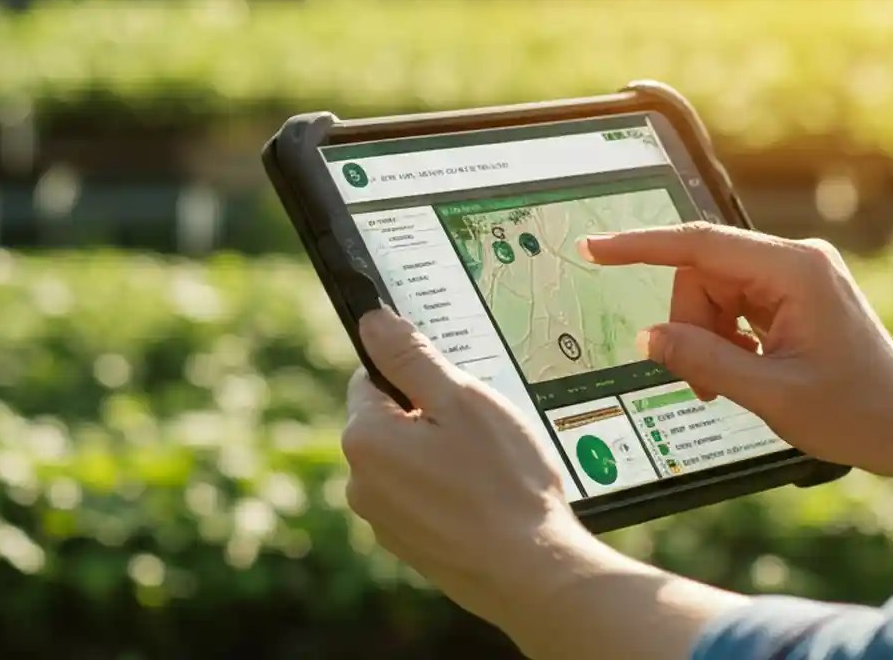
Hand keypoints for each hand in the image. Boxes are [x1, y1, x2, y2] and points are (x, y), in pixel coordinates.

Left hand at [342, 306, 593, 636]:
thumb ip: (411, 357)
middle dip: (431, 417)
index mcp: (364, 438)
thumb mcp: (462, 399)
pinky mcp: (411, 548)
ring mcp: (385, 521)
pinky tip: (489, 498)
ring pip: (410, 463)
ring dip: (443, 456)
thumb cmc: (502, 480)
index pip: (372, 379)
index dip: (416, 376)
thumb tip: (373, 320)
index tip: (456, 387)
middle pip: (391, 423)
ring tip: (492, 467)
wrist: (530, 570)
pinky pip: (426, 500)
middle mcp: (361, 483)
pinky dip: (452, 493)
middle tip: (484, 428)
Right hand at [580, 223, 892, 489]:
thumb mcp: (770, 394)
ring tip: (731, 382)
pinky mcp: (795, 292)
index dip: (641, 245)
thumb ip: (704, 360)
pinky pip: (735, 302)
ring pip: (714, 290)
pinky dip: (726, 336)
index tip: (596, 247)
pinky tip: (746, 369)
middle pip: (703, 273)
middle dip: (691, 324)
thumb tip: (650, 337)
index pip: (700, 244)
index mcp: (794, 271)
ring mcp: (796, 274)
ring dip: (708, 336)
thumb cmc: (856, 411)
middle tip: (706, 381)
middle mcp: (796, 260)